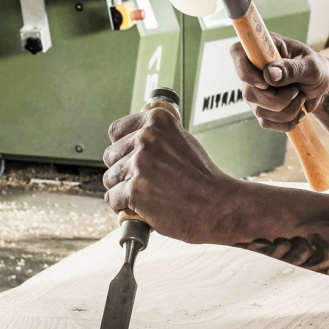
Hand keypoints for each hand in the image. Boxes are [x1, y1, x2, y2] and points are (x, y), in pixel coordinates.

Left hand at [102, 105, 246, 244]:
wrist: (219, 205)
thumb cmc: (205, 178)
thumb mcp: (184, 139)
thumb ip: (159, 134)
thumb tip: (139, 130)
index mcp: (157, 121)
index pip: (115, 131)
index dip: (122, 148)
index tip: (131, 157)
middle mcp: (146, 138)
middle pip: (110, 156)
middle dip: (122, 171)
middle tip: (144, 181)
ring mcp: (140, 164)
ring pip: (110, 178)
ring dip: (122, 190)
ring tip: (146, 195)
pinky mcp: (135, 190)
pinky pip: (112, 199)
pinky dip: (123, 207)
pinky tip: (141, 207)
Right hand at [230, 33, 328, 131]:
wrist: (322, 87)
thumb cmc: (317, 69)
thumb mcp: (311, 66)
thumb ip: (292, 68)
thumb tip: (269, 74)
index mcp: (264, 49)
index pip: (237, 52)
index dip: (245, 70)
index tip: (266, 83)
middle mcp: (254, 70)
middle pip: (249, 92)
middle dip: (279, 99)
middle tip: (297, 90)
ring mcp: (255, 91)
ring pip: (260, 111)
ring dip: (288, 110)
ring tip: (300, 98)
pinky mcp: (261, 109)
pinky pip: (266, 123)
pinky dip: (287, 121)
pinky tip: (298, 112)